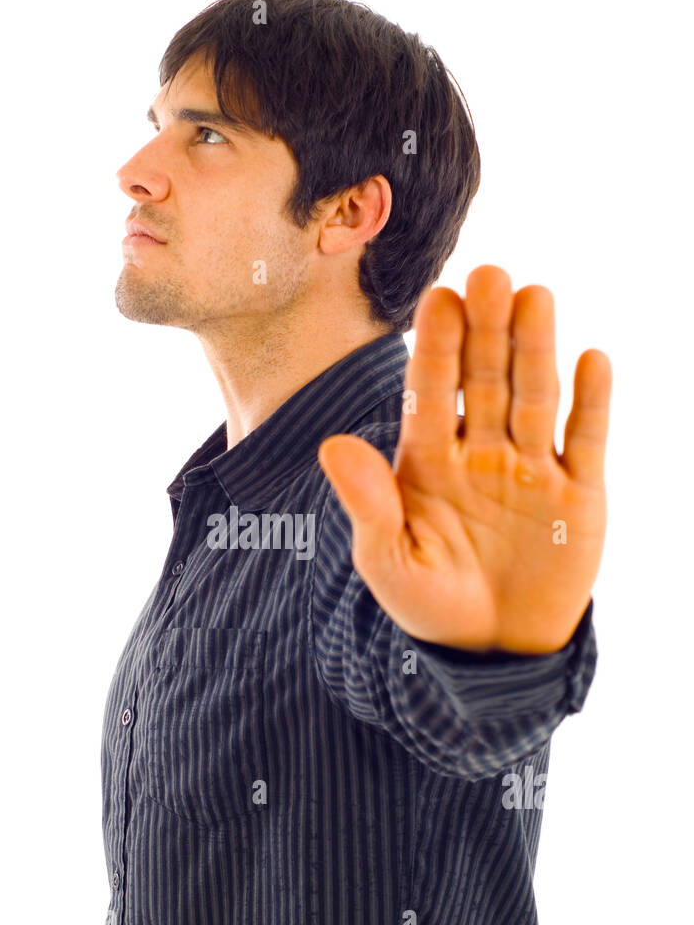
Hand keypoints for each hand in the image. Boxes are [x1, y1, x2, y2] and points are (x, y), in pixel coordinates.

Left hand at [317, 265, 610, 653]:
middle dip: (487, 329)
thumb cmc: (430, 606)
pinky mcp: (580, 494)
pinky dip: (591, 401)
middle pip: (485, 380)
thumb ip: (367, 503)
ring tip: (536, 295)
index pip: (432, 393)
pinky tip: (591, 359)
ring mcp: (532, 468)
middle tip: (489, 273)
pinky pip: (586, 439)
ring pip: (534, 396)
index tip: (438, 296)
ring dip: (536, 348)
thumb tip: (333, 444)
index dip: (437, 346)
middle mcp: (481, 452)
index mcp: (429, 461)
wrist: (493, 651)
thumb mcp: (389, 562)